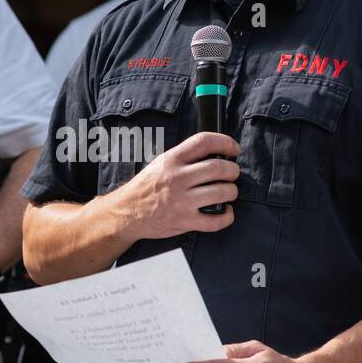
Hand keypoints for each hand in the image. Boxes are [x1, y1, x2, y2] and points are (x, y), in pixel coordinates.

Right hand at [117, 131, 240, 239]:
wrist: (127, 213)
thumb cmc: (146, 187)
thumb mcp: (161, 163)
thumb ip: (184, 157)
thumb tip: (214, 154)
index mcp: (172, 160)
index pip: (204, 142)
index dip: (225, 142)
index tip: (234, 149)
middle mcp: (178, 178)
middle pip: (218, 168)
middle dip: (233, 170)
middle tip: (232, 173)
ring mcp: (182, 201)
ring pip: (222, 192)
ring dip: (232, 191)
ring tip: (229, 191)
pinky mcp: (185, 221)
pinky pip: (215, 220)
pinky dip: (227, 216)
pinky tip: (225, 211)